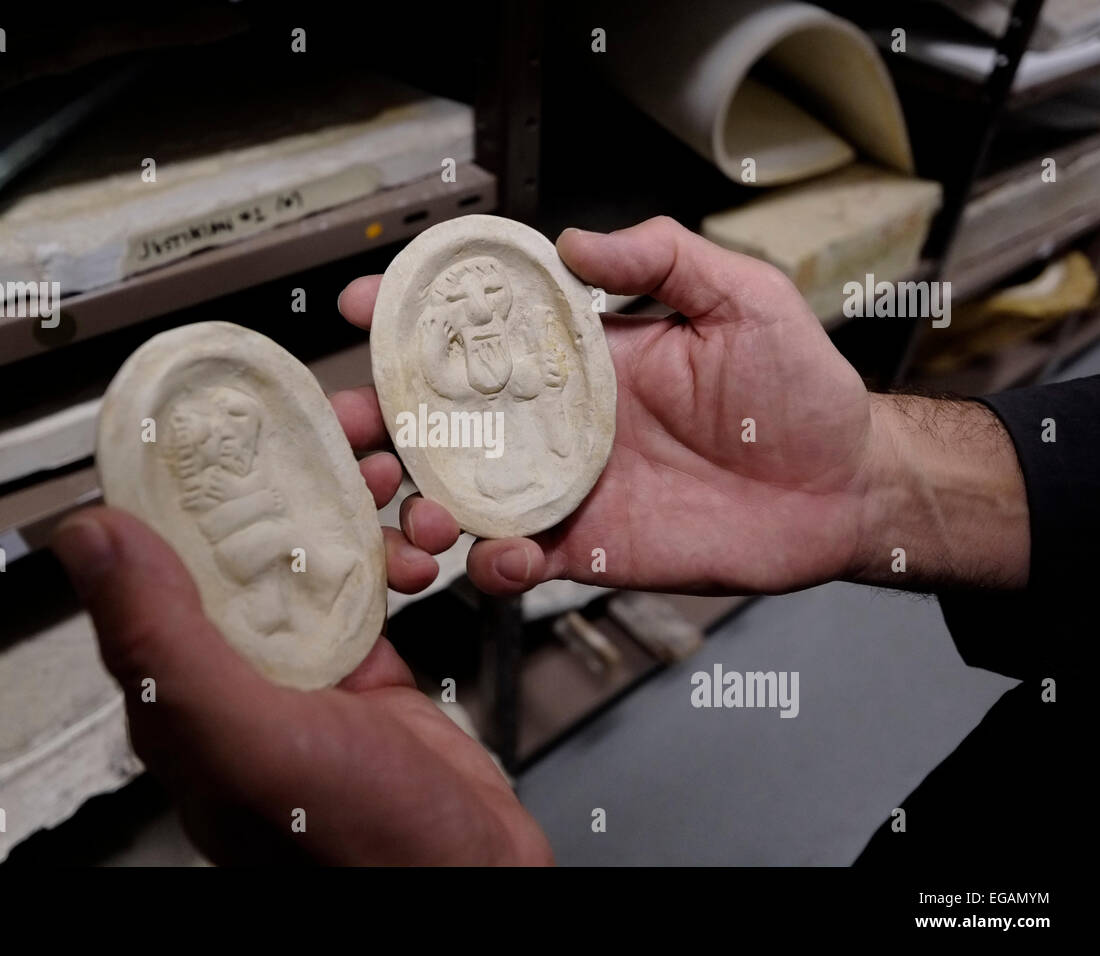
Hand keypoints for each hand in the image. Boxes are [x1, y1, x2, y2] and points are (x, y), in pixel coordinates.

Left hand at [51, 460, 551, 864]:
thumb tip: (87, 540)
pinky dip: (397, 558)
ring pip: (312, 561)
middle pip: (246, 548)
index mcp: (185, 694)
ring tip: (385, 477)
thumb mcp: (247, 738)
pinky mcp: (369, 682)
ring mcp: (307, 680)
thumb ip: (166, 643)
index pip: (161, 565)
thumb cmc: (358, 851)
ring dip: (350, 510)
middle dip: (289, 479)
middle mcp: (238, 681)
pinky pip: (369, 593)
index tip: (218, 421)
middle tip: (331, 427)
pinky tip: (418, 548)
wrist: (469, 887)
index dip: (186, 484)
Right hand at [340, 216, 877, 594]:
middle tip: (357, 426)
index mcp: (581, 357)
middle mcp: (556, 421)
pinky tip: (501, 557)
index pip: (484, 325)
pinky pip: (517, 560)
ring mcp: (567, 487)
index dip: (420, 312)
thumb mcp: (742, 298)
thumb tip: (572, 242)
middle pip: (447, 417)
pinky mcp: (587, 548)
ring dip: (421, 503)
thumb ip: (663, 259)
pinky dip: (494, 564)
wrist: (840, 489)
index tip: (367, 301)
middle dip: (385, 420)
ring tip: (421, 512)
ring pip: (462, 495)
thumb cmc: (797, 389)